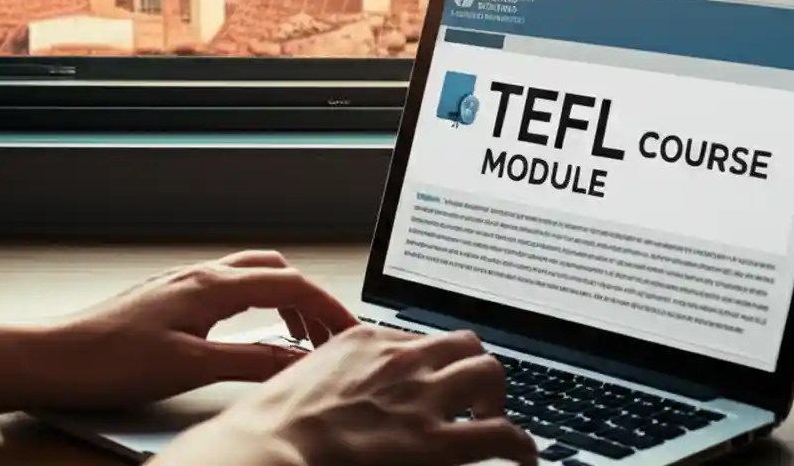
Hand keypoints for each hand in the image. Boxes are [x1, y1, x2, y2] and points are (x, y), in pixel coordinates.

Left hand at [46, 250, 357, 409]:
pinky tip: (248, 332)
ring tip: (296, 336)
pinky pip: (228, 290)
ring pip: (251, 277)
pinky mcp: (169, 299)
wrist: (53, 356)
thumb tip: (298, 361)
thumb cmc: (112, 360)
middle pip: (276, 271)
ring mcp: (183, 285)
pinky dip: (255, 306)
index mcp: (213, 286)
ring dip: (283, 299)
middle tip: (327, 334)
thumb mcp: (192, 367)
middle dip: (310, 298)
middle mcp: (201, 276)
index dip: (328, 306)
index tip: (350, 330)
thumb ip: (251, 362)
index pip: (291, 283)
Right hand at [157, 326, 536, 465]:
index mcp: (365, 340)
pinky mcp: (438, 441)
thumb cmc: (273, 427)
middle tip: (474, 399)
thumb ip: (336, 377)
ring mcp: (423, 396)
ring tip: (496, 423)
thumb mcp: (306, 381)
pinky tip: (523, 457)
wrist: (271, 449)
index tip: (436, 380)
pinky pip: (502, 433)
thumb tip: (346, 393)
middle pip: (464, 344)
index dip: (434, 363)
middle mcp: (402, 359)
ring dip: (497, 398)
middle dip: (474, 369)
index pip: (419, 339)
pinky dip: (520, 445)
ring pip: (489, 374)